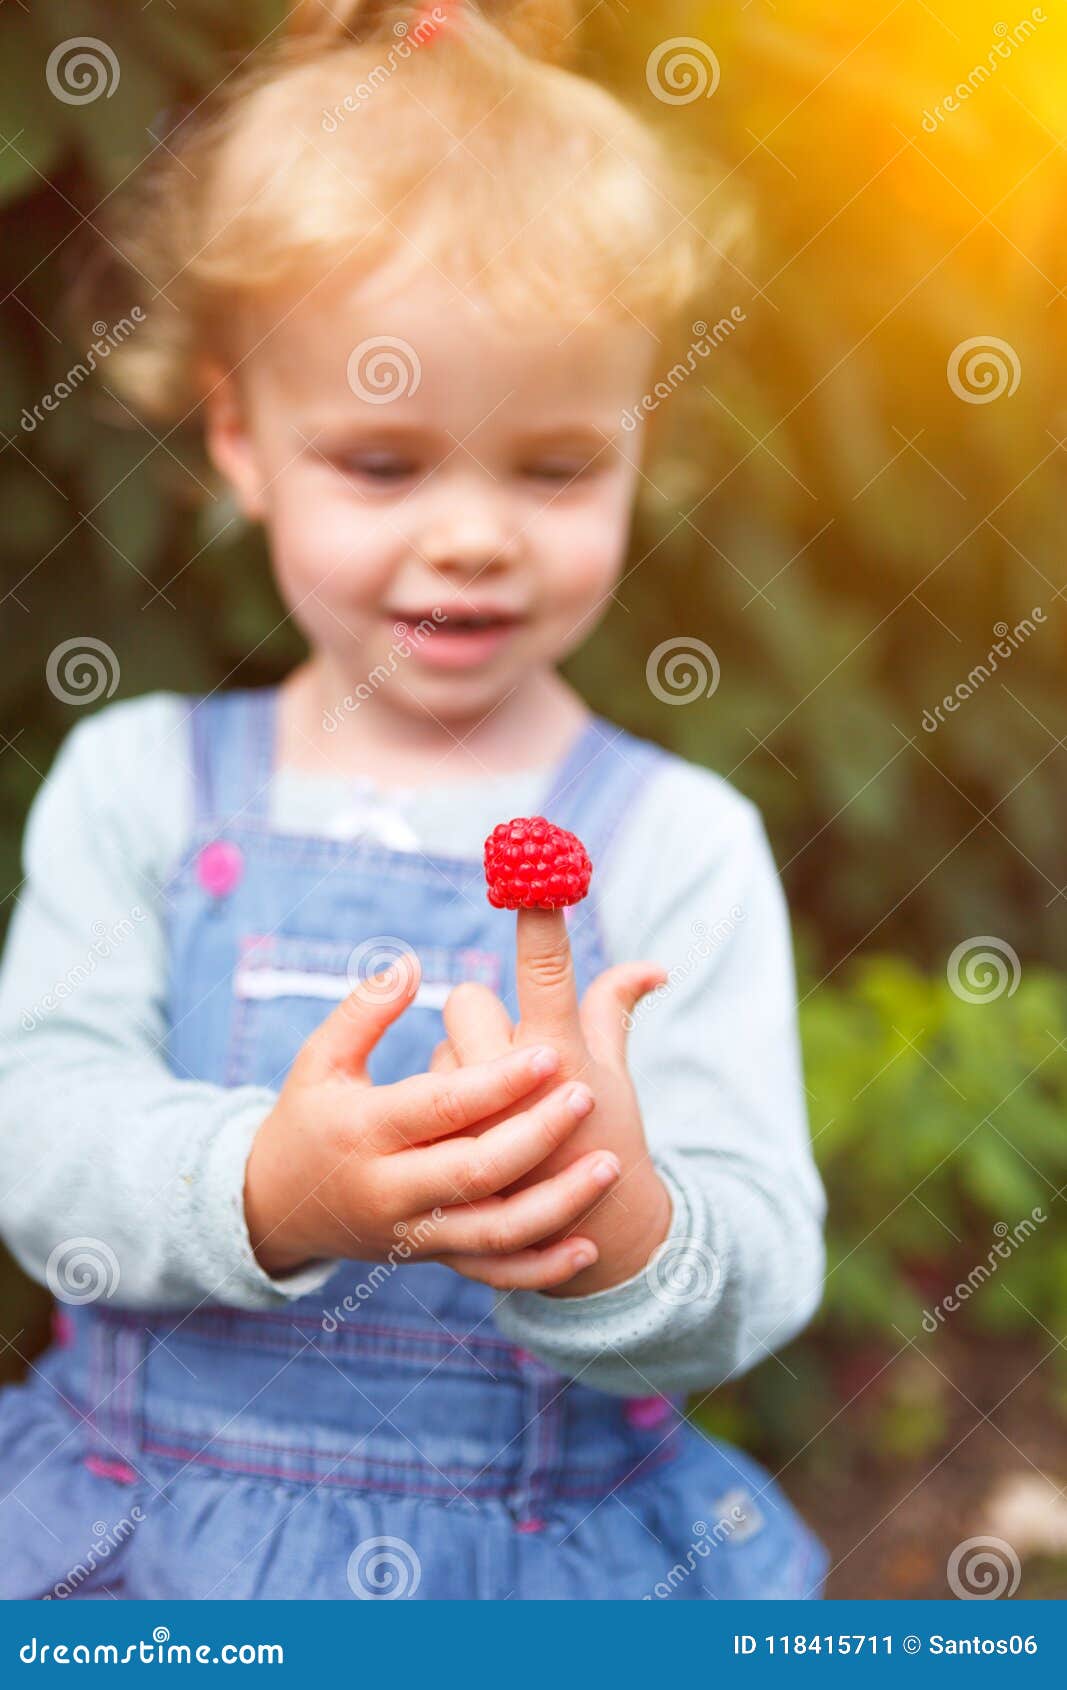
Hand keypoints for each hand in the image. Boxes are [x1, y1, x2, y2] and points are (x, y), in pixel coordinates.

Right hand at [243, 954, 623, 1291]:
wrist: (278, 1210)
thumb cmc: (309, 1116)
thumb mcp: (319, 1061)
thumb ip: (363, 1011)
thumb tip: (411, 963)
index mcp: (363, 1130)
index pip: (440, 1107)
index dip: (496, 1083)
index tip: (547, 1054)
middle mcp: (390, 1188)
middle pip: (475, 1170)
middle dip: (537, 1136)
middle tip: (588, 1096)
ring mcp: (413, 1231)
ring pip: (494, 1230)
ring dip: (557, 1205)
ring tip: (611, 1166)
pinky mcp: (432, 1258)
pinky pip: (493, 1272)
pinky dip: (541, 1268)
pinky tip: (586, 1247)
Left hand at [433, 910, 672, 1294]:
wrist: (594, 1239)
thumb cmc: (606, 1139)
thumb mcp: (612, 1073)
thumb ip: (613, 1010)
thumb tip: (653, 963)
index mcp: (563, 1057)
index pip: (548, 971)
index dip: (540, 918)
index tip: (533, 867)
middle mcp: (517, 1087)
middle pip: (467, 1000)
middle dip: (482, 1015)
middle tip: (511, 1047)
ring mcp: (477, 1124)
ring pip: (442, 1050)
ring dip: (462, 1067)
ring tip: (497, 1108)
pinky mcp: (448, 1159)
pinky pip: (427, 1103)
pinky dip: (444, 1113)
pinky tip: (468, 1134)